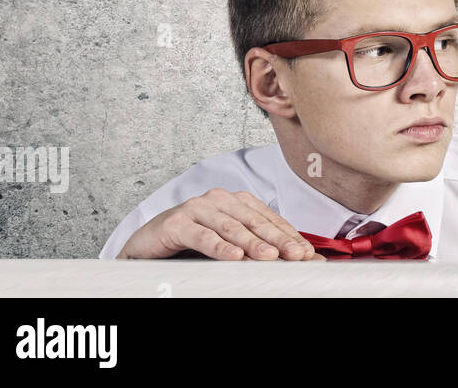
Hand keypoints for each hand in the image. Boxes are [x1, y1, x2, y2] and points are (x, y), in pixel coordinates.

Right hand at [116, 188, 324, 259]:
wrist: (149, 243)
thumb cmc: (193, 241)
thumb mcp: (230, 242)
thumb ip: (257, 247)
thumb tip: (296, 257)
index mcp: (237, 201)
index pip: (269, 219)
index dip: (289, 235)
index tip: (308, 253)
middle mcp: (220, 200)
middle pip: (255, 222)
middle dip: (278, 240)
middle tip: (297, 255)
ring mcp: (198, 208)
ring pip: (231, 228)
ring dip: (252, 244)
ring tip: (270, 257)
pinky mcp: (177, 222)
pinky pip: (202, 236)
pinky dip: (219, 247)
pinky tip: (233, 257)